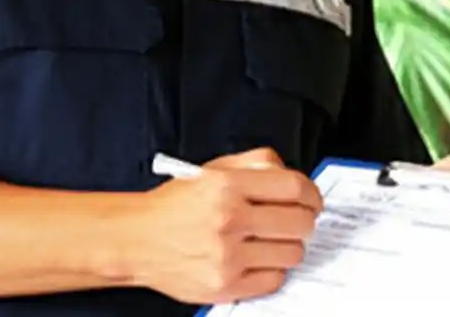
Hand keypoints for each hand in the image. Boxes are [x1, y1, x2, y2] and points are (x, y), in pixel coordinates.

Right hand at [131, 147, 322, 304]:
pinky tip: (258, 258)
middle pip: (300, 222)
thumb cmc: (174, 206)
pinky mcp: (225, 285)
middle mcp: (228, 219)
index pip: (294, 187)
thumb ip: (253, 164)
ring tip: (274, 240)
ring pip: (292, 253)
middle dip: (305, 220)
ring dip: (290, 246)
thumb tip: (291, 176)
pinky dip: (273, 270)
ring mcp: (227, 256)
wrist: (137, 240)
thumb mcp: (211, 170)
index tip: (312, 200)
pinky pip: (275, 280)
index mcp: (226, 186)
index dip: (312, 194)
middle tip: (297, 220)